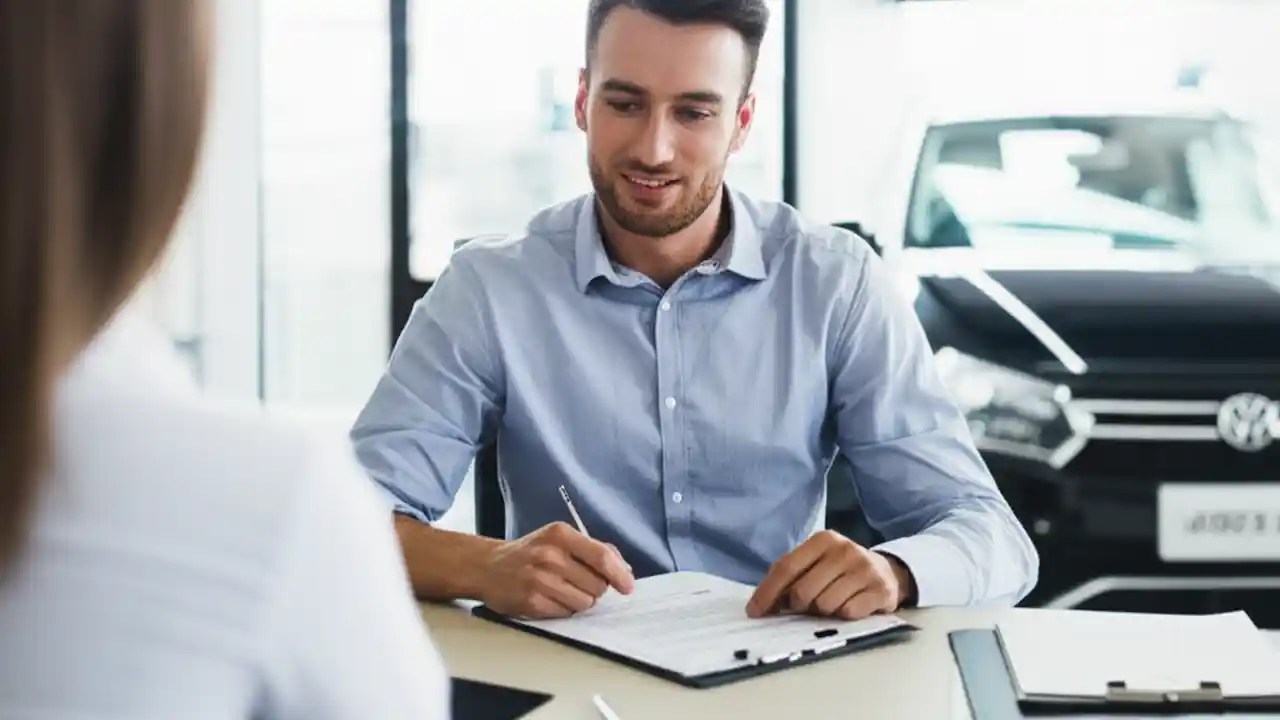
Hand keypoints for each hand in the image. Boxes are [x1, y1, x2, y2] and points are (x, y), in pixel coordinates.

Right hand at [479, 521, 634, 618]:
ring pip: (584, 602)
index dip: (620, 574)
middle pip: (597, 584)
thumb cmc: (530, 553)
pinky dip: (563, 610)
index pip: (601, 556)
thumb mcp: (558, 539)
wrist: (487, 567)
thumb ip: (592, 549)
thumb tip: (624, 570)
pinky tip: (549, 598)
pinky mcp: (531, 601)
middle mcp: (549, 555)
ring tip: (561, 590)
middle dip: (595, 588)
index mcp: (560, 534)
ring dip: (580, 601)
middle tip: (578, 583)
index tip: (628, 586)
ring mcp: (539, 579)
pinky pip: (566, 614)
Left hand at [746, 530, 914, 619]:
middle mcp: (844, 550)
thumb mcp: (817, 564)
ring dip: (824, 612)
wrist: (887, 573)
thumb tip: (760, 606)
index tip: (754, 612)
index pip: (786, 567)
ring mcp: (864, 569)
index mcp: (823, 540)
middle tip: (808, 606)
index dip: (767, 592)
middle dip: (800, 606)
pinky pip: (848, 613)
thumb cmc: (841, 572)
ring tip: (833, 603)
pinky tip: (851, 606)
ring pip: (825, 605)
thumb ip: (791, 578)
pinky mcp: (880, 590)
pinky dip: (844, 616)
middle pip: (803, 591)